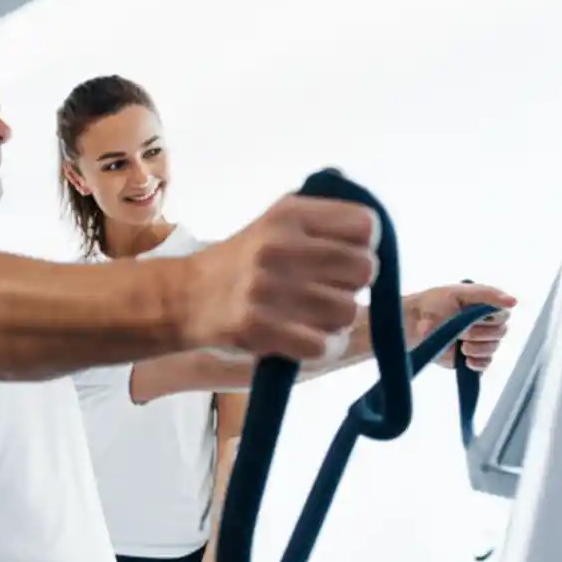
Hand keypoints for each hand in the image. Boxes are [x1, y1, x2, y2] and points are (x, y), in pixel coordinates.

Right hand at [188, 194, 378, 360]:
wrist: (184, 297)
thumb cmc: (243, 262)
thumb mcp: (277, 221)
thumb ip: (324, 221)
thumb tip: (376, 234)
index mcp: (289, 214)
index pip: (366, 225)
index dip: (364, 246)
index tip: (345, 258)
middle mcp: (278, 246)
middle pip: (364, 269)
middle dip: (353, 285)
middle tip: (328, 290)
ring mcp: (267, 288)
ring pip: (347, 311)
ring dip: (336, 320)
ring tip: (312, 317)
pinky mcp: (258, 328)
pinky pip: (323, 344)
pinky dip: (321, 347)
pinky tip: (305, 339)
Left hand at [404, 283, 516, 370]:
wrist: (411, 323)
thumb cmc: (433, 303)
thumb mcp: (459, 292)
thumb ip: (487, 294)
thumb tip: (513, 302)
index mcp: (485, 308)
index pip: (503, 315)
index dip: (490, 319)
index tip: (474, 317)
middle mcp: (485, 325)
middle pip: (500, 333)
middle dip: (480, 333)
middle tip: (462, 331)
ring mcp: (478, 343)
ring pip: (492, 349)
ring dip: (477, 347)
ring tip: (460, 344)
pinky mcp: (469, 359)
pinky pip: (484, 364)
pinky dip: (477, 363)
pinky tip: (465, 358)